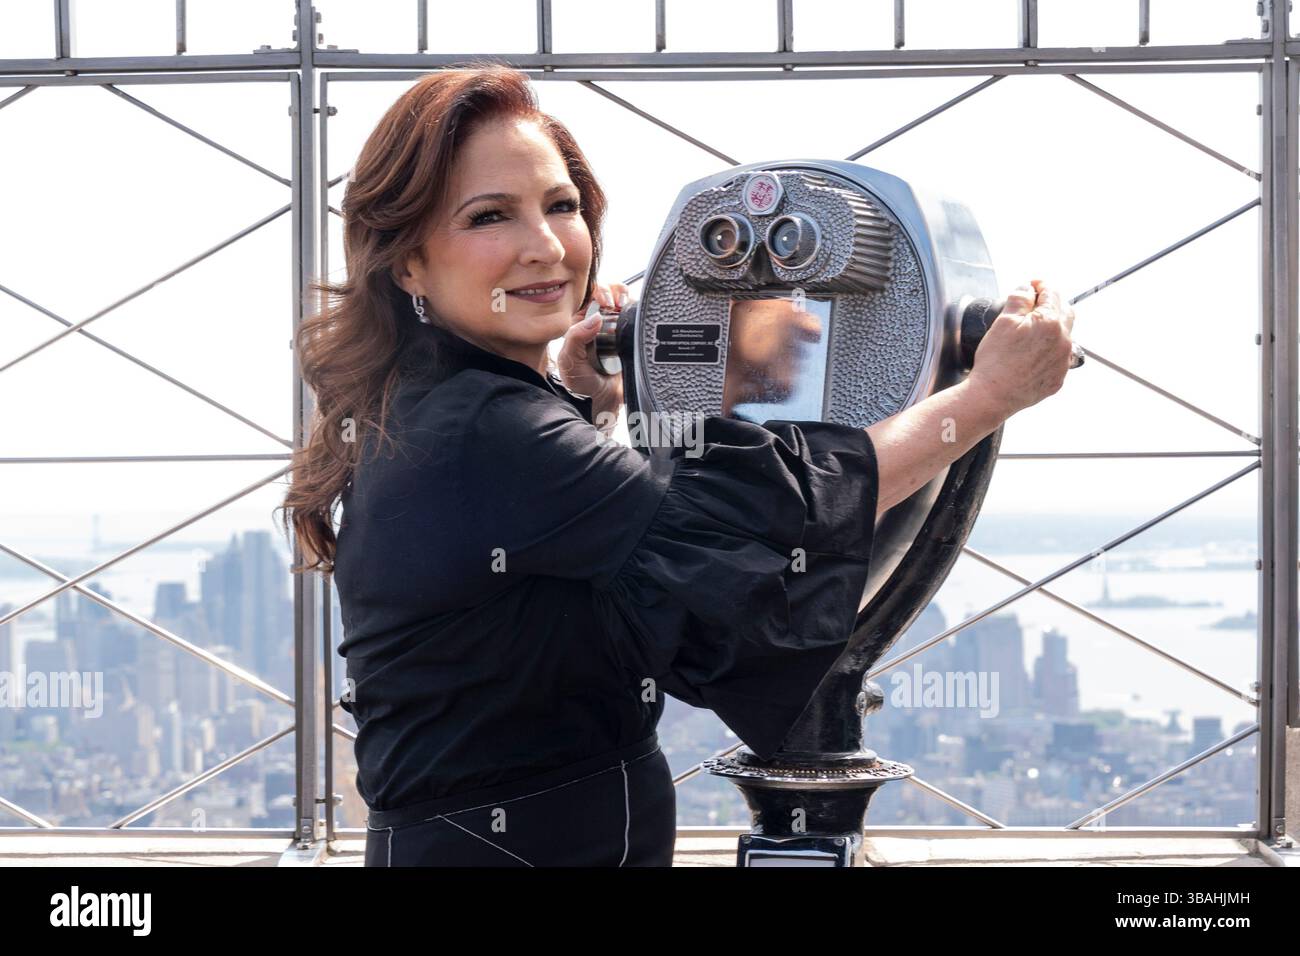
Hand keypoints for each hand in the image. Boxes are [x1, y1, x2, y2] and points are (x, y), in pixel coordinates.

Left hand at [556, 280, 628, 422]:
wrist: (602, 400)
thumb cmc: (581, 382)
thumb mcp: (570, 359)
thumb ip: (576, 337)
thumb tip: (596, 318)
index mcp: (580, 324)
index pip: (589, 297)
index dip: (598, 293)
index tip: (605, 303)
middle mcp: (598, 323)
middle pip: (608, 294)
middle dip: (614, 291)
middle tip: (616, 303)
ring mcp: (616, 329)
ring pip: (624, 302)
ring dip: (626, 298)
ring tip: (625, 307)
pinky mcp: (631, 337)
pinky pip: (636, 319)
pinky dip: (638, 311)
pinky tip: (635, 317)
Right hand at [968, 278, 1076, 417]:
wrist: (993, 396)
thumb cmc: (995, 361)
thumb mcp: (1002, 321)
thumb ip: (1019, 299)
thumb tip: (1027, 289)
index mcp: (1050, 322)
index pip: (1051, 293)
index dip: (1039, 286)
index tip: (1032, 287)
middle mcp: (1063, 340)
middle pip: (1065, 312)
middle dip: (1051, 305)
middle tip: (1034, 307)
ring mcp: (1063, 361)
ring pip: (1064, 336)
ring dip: (1052, 330)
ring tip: (1031, 335)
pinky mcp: (1058, 378)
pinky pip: (1059, 359)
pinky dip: (1049, 352)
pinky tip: (1031, 356)